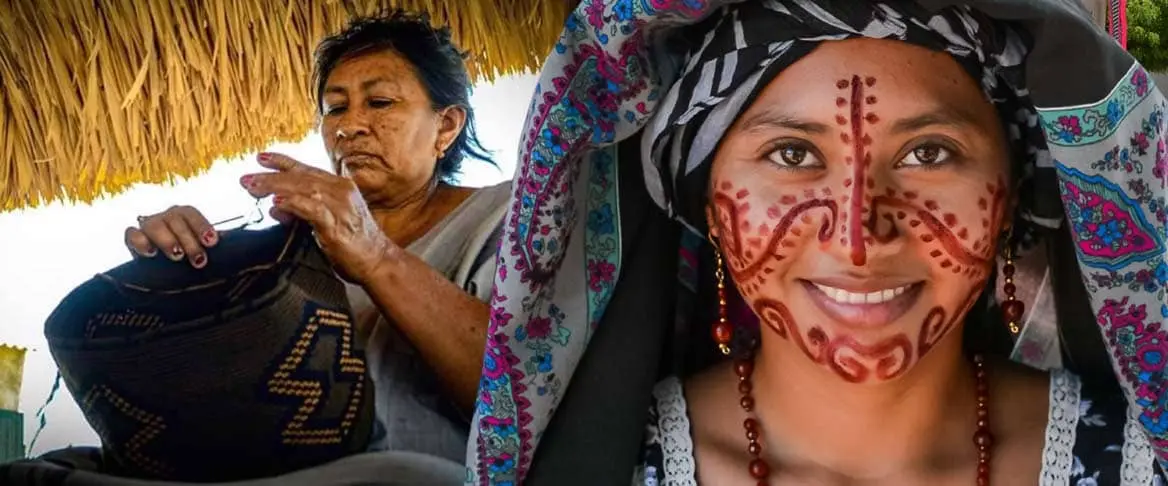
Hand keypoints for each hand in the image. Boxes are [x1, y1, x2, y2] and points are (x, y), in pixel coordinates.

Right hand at [124, 206, 217, 267]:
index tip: (212, 242)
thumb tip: (228, 241)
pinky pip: (132, 235)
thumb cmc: (187, 252)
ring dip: (167, 241)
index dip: (202, 226)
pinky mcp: (132, 239)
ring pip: (155, 226)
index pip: (191, 214)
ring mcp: (148, 226)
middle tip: (199, 259)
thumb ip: (210, 242)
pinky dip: (140, 242)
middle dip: (189, 240)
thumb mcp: (201, 246)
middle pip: (175, 220)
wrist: (160, 264)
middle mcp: (166, 217)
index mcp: (183, 215)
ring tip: (178, 256)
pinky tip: (151, 253)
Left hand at [241, 152, 396, 283]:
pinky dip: (293, 204)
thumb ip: (301, 212)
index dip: (282, 162)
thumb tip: (274, 207)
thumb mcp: (324, 223)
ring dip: (275, 187)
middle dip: (270, 177)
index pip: (306, 170)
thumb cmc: (354, 244)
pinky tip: (276, 204)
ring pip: (302, 189)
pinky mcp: (337, 225)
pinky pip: (311, 209)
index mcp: (339, 187)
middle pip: (299, 177)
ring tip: (253, 188)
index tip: (261, 158)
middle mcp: (340, 191)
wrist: (378, 261)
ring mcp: (340, 207)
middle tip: (246, 179)